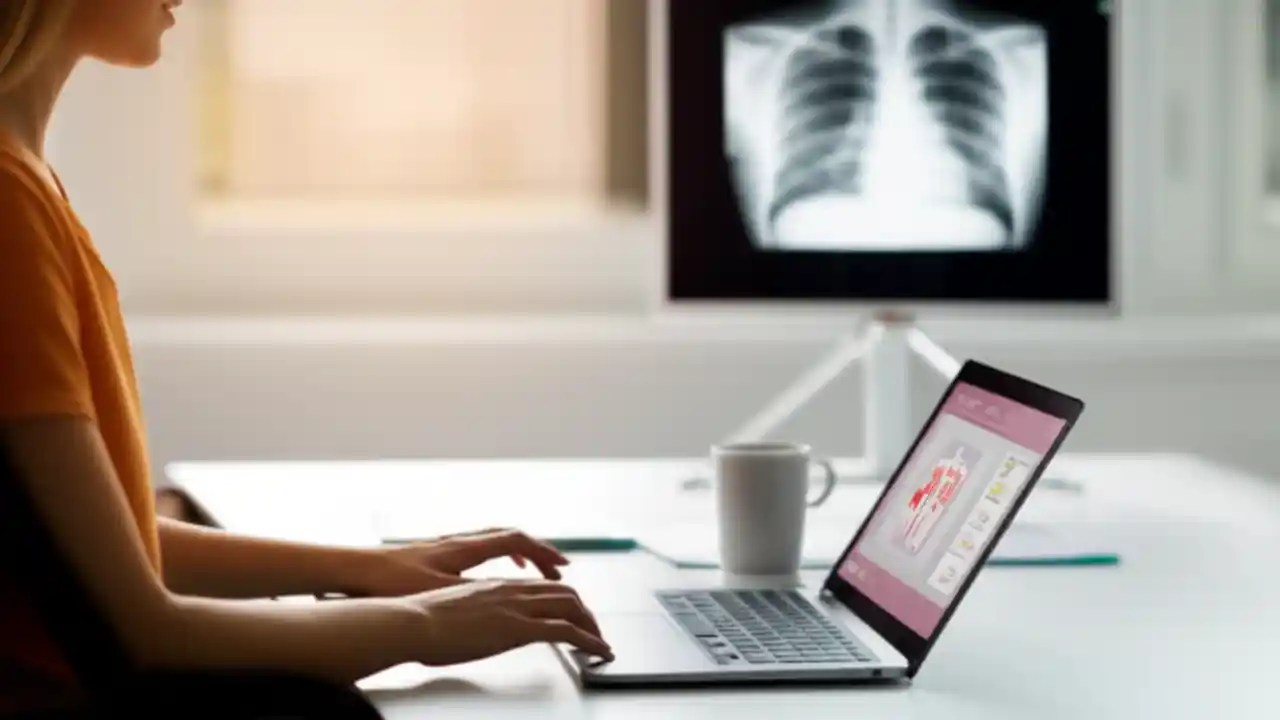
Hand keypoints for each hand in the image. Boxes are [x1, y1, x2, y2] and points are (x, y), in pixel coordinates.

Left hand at [351, 528, 569, 596]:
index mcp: (465, 547)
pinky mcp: (436, 554)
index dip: (543, 551)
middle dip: (537, 550)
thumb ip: (475, 590)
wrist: (356, 570)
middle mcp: (459, 540)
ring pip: (493, 540)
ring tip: (530, 567)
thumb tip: (508, 591)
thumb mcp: (440, 590)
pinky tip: (490, 571)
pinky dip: (497, 555)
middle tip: (555, 566)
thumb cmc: (392, 580)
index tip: (562, 565)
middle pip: (509, 536)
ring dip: (518, 551)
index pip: (515, 540)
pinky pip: (479, 547)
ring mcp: (447, 545)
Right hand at [410, 579, 613, 664]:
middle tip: (593, 629)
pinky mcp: (517, 628)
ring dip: (591, 625)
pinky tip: (599, 650)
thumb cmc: (421, 622)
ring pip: (570, 606)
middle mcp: (511, 590)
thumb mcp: (455, 612)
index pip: (541, 587)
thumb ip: (474, 614)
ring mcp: (516, 607)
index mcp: (496, 586)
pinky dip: (589, 640)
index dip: (563, 599)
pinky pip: (565, 631)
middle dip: (584, 611)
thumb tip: (479, 626)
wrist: (411, 622)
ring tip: (601, 642)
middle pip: (563, 592)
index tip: (572, 612)